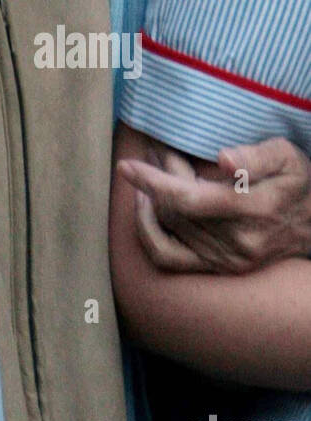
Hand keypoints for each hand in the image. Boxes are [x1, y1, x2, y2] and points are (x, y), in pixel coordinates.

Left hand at [117, 136, 310, 274]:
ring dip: (151, 199)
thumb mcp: (286, 157)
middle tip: (155, 152)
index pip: (188, 199)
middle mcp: (238, 241)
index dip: (152, 182)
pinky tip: (147, 210)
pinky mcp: (220, 268)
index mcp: (253, 209)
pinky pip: (169, 258)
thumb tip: (224, 160)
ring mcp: (228, 260)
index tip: (126, 166)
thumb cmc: (295, 180)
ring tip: (152, 174)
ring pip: (170, 228)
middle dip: (156, 178)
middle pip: (175, 210)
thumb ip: (256, 157)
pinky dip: (149, 234)